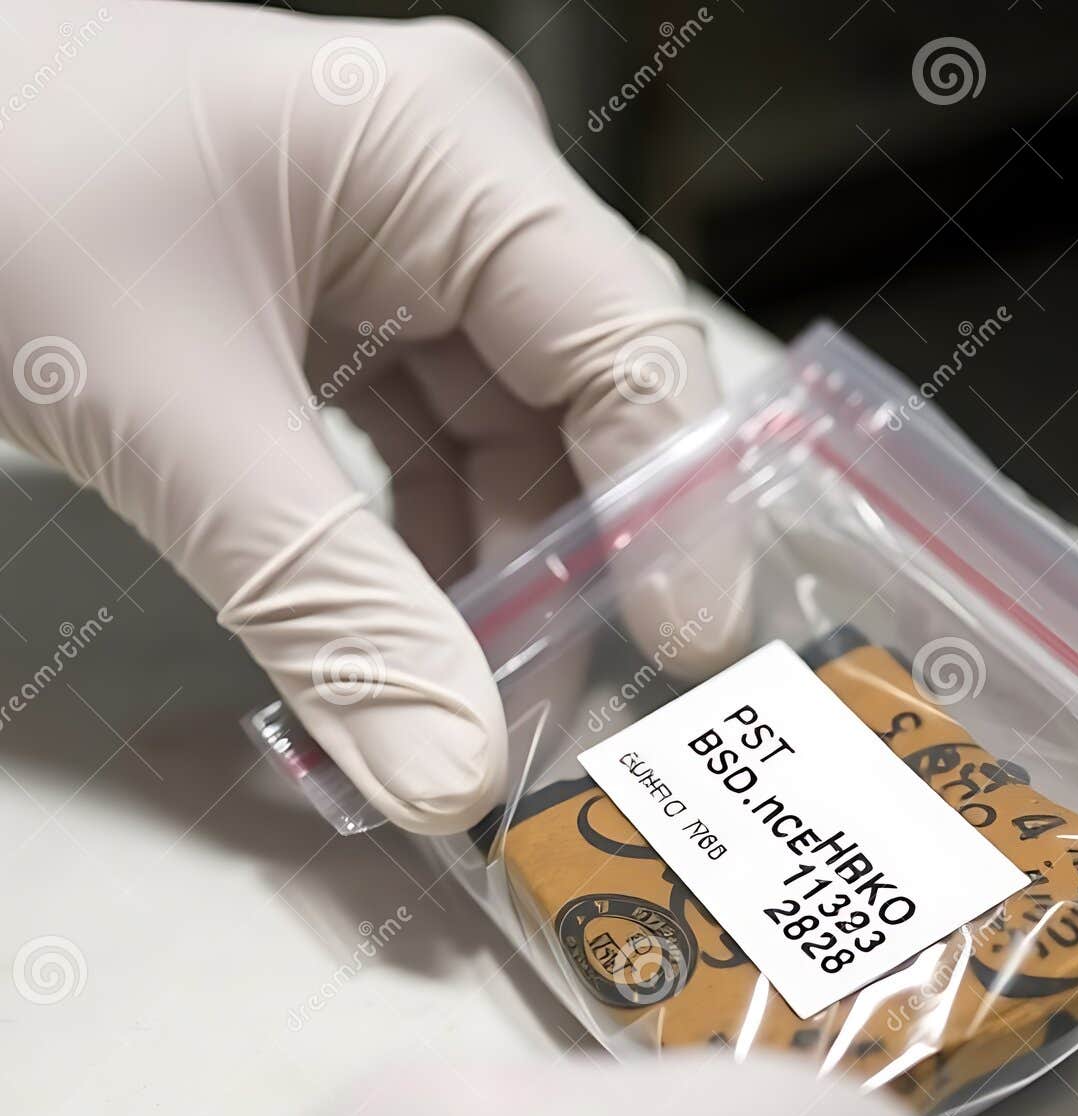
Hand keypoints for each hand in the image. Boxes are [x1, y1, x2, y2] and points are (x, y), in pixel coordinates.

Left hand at [0, 1, 730, 832]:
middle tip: (557, 727)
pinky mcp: (350, 316)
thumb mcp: (178, 423)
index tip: (678, 652)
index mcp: (450, 153)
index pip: (629, 345)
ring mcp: (403, 254)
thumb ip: (330, 613)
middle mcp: (456, 194)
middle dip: (568, 579)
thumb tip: (451, 780)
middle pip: (581, 413)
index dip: (674, 509)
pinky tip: (406, 654)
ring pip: (506, 451)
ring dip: (492, 591)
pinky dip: (418, 561)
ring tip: (468, 720)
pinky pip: (426, 456)